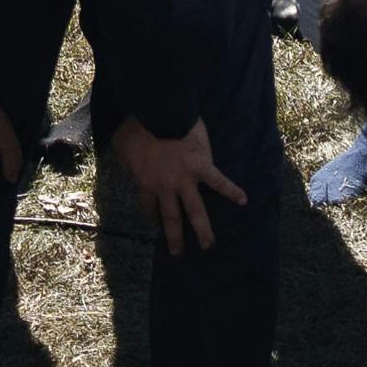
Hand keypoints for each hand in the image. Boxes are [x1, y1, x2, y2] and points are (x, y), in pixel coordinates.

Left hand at [107, 113, 246, 255]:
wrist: (160, 113)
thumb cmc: (138, 126)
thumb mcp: (122, 144)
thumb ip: (126, 157)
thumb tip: (127, 160)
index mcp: (146, 181)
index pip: (149, 206)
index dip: (152, 217)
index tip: (156, 226)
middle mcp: (166, 187)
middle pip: (171, 218)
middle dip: (175, 237)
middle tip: (178, 253)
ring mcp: (186, 180)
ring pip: (195, 210)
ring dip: (202, 229)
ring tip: (208, 245)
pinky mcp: (203, 167)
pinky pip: (219, 182)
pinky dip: (232, 191)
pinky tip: (243, 200)